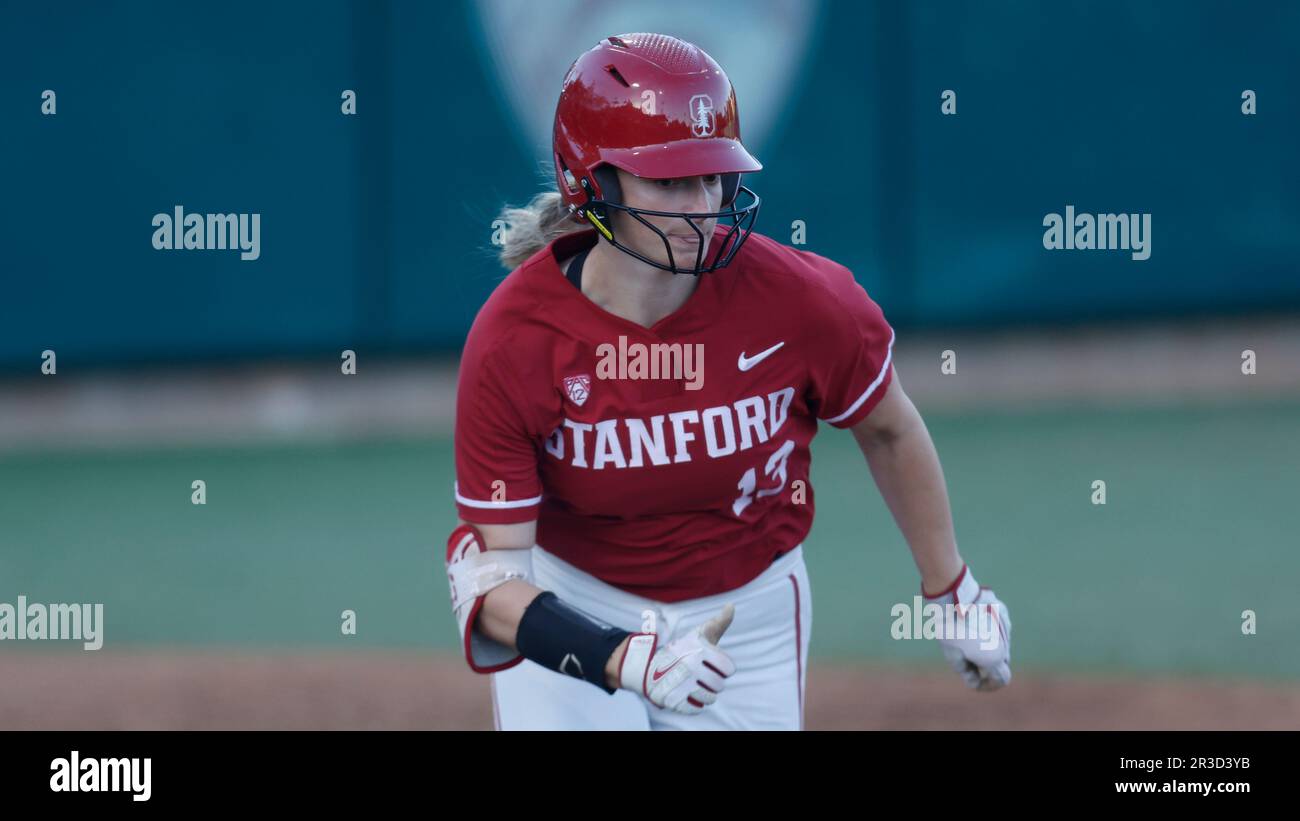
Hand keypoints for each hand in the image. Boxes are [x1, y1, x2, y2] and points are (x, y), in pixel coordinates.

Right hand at [617, 603, 736, 713]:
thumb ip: (718, 623)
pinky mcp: (673, 700)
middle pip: (719, 685)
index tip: (712, 664)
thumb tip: (731, 606)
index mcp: (699, 650)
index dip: (723, 668)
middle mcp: (690, 666)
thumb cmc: (683, 649)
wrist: (647, 665)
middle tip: (701, 675)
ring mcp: (680, 683)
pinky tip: (687, 694)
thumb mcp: (699, 634)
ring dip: (705, 694)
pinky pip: (697, 709)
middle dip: (712, 681)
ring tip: (695, 685)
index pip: (728, 669)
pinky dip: (694, 704)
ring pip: (710, 698)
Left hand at [923, 566, 1011, 691]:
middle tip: (966, 657)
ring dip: (989, 644)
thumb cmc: (949, 627)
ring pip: (1000, 642)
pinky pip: (999, 625)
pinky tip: (973, 621)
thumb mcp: (952, 655)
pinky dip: (989, 628)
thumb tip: (974, 679)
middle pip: (1000, 660)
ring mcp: (1006, 625)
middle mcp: (1006, 643)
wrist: (952, 595)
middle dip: (986, 663)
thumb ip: (966, 672)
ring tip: (966, 635)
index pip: (1002, 679)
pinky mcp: (1002, 611)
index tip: (977, 682)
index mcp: (995, 658)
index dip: (989, 685)